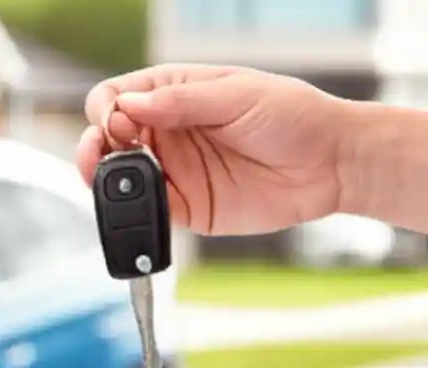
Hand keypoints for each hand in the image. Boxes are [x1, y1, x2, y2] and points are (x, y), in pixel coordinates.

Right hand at [77, 64, 354, 235]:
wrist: (332, 164)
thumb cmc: (293, 116)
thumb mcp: (237, 94)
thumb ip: (180, 101)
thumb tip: (129, 104)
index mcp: (172, 94)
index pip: (116, 97)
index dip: (107, 109)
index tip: (119, 120)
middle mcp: (165, 133)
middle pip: (106, 139)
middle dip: (95, 145)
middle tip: (105, 150)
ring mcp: (172, 171)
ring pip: (116, 178)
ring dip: (104, 178)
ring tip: (111, 177)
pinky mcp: (184, 208)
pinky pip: (146, 212)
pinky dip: (134, 212)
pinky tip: (138, 203)